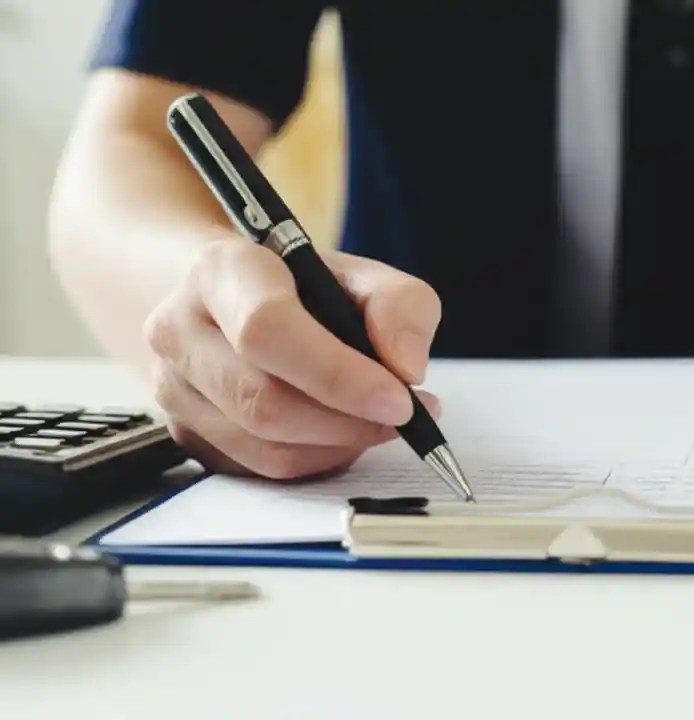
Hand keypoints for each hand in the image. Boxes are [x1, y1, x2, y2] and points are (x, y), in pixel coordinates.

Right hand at [143, 238, 442, 478]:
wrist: (227, 302)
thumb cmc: (301, 288)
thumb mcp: (362, 276)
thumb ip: (400, 307)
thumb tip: (406, 369)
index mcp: (222, 271)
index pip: (267, 330)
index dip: (338, 375)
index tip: (400, 401)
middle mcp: (180, 328)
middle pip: (264, 401)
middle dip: (349, 422)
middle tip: (406, 417)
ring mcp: (173, 387)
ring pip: (264, 445)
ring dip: (339, 444)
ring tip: (380, 421)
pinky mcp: (185, 433)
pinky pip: (261, 468)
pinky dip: (318, 459)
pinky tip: (342, 433)